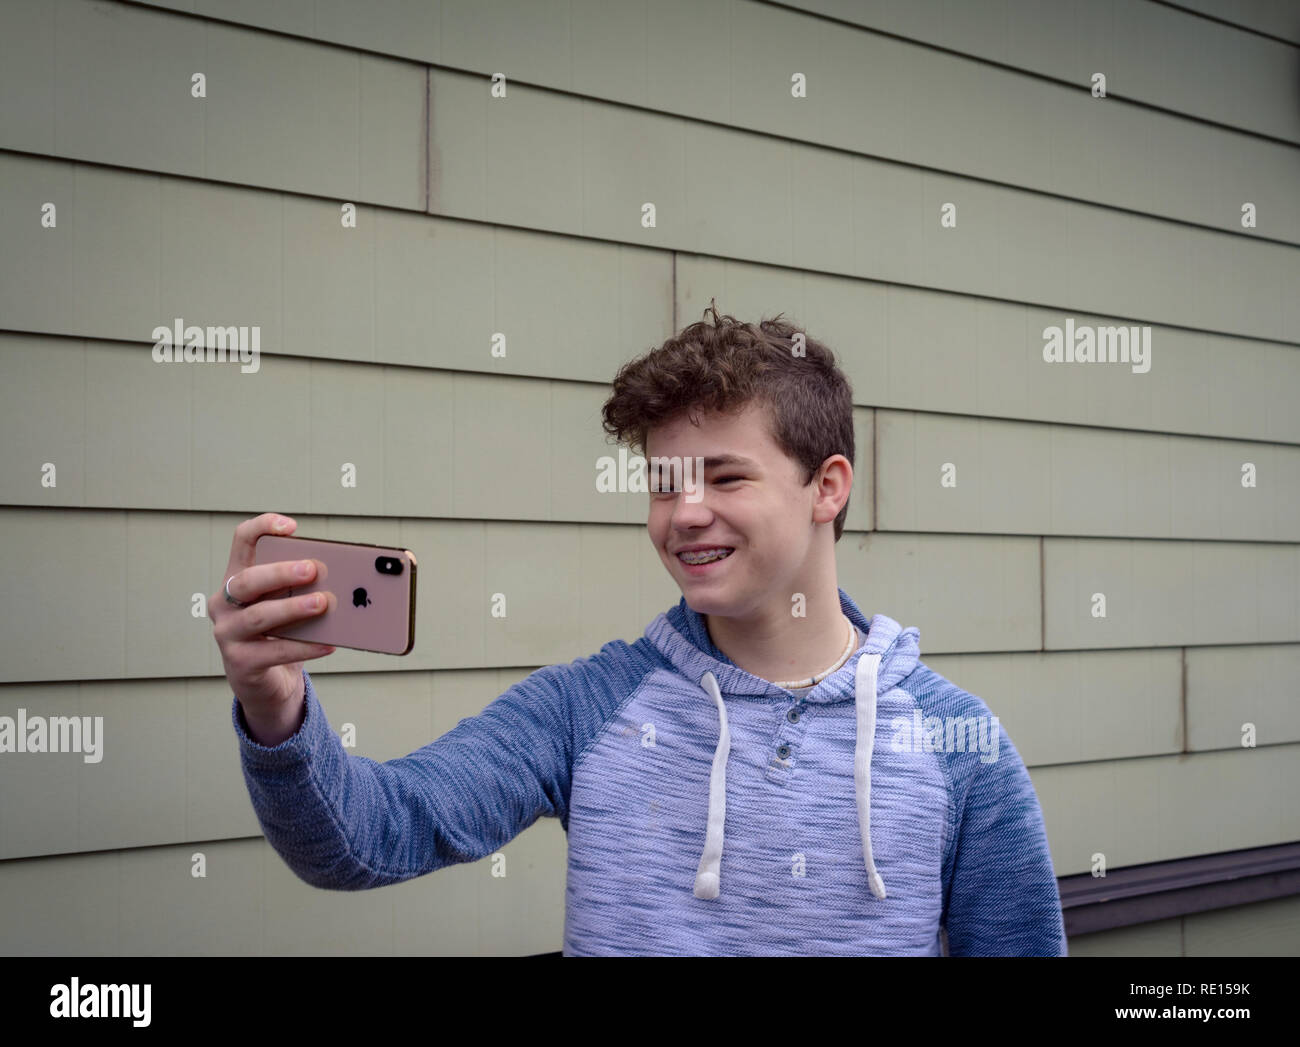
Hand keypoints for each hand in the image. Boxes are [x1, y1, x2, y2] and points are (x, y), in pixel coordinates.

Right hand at [210, 513, 336, 743]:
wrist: (267, 682)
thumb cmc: (281, 632)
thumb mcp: (288, 603)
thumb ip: (303, 587)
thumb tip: (346, 578)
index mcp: (237, 578)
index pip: (242, 541)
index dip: (262, 528)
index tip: (291, 526)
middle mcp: (223, 603)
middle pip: (247, 580)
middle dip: (281, 572)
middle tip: (313, 569)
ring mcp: (227, 634)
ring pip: (259, 616)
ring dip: (293, 608)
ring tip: (324, 603)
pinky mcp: (240, 663)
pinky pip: (274, 652)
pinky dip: (305, 646)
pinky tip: (329, 643)